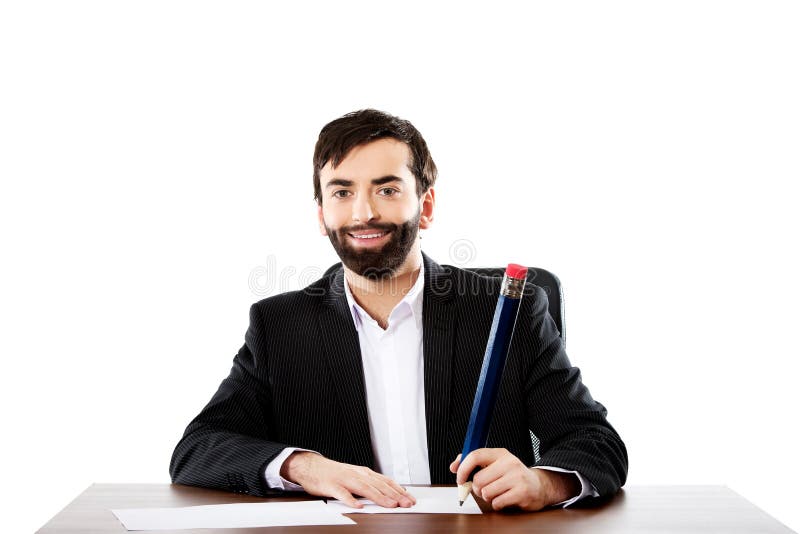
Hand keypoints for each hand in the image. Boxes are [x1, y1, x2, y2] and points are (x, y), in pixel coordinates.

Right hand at [281, 451, 415, 508]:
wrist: (312, 467)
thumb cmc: (335, 474)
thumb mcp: (356, 476)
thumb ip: (371, 484)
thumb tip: (389, 492)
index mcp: (364, 473)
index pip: (386, 482)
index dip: (399, 490)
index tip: (410, 499)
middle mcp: (357, 475)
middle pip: (379, 486)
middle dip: (395, 495)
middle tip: (406, 504)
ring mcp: (345, 480)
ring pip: (364, 488)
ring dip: (379, 497)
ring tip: (390, 505)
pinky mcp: (332, 486)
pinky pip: (342, 494)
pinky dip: (351, 500)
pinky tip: (358, 506)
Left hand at [450, 448, 579, 510]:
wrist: (539, 486)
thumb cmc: (512, 476)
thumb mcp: (495, 464)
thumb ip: (474, 463)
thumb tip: (454, 466)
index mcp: (500, 454)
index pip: (475, 455)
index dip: (463, 469)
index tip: (459, 479)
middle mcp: (509, 463)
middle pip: (478, 479)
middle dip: (477, 489)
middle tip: (483, 490)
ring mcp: (517, 477)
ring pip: (486, 492)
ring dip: (487, 497)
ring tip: (497, 494)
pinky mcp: (522, 492)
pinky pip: (497, 503)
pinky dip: (497, 505)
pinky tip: (504, 500)